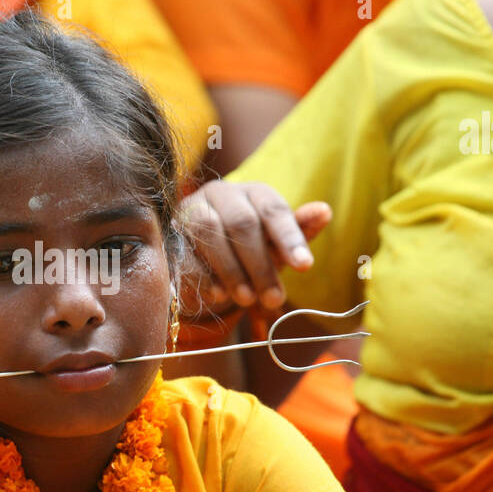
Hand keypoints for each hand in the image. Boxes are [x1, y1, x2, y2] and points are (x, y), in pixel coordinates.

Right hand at [178, 181, 330, 316]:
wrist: (202, 265)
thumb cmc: (248, 251)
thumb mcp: (276, 245)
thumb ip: (299, 230)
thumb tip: (325, 211)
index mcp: (253, 192)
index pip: (274, 209)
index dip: (290, 237)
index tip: (305, 266)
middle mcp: (221, 193)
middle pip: (242, 222)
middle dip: (260, 264)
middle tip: (274, 299)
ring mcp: (190, 209)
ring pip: (210, 231)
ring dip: (231, 269)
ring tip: (246, 299)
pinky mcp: (168, 231)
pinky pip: (184, 248)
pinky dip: (203, 274)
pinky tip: (219, 294)